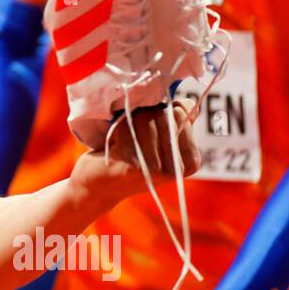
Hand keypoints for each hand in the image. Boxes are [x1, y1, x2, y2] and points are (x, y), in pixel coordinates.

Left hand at [71, 100, 200, 206]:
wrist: (98, 186)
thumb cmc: (130, 157)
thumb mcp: (159, 143)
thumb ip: (176, 124)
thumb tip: (188, 103)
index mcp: (190, 162)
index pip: (183, 113)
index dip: (163, 109)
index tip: (151, 123)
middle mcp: (176, 168)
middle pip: (166, 114)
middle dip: (146, 113)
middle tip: (134, 129)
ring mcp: (156, 168)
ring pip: (146, 118)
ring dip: (130, 121)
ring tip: (124, 138)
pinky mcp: (133, 165)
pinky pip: (127, 127)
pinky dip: (118, 128)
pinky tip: (114, 143)